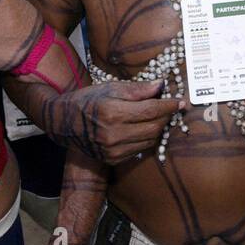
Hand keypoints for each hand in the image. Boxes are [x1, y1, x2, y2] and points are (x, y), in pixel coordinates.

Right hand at [47, 80, 183, 164]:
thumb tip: (161, 86)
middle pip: (154, 127)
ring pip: (150, 139)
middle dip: (166, 116)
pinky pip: (140, 149)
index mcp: (112, 112)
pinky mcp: (113, 159)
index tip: (181, 101)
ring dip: (158, 127)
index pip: (151, 110)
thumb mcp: (111, 88)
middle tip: (172, 107)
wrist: (63, 122)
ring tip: (158, 116)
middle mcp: (112, 134)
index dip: (169, 105)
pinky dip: (146, 138)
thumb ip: (137, 89)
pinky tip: (144, 128)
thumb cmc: (88, 100)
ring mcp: (112, 150)